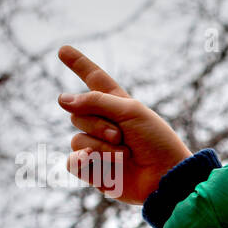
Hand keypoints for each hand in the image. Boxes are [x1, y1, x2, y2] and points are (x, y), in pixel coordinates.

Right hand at [56, 45, 192, 205]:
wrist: (166, 178)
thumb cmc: (157, 143)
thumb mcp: (131, 111)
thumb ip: (96, 101)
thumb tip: (61, 99)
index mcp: (119, 106)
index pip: (95, 80)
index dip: (79, 65)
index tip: (63, 49)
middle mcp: (105, 125)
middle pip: (78, 113)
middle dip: (98, 124)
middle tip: (121, 136)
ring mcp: (98, 148)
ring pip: (76, 139)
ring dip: (99, 146)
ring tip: (123, 155)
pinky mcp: (94, 171)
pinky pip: (72, 162)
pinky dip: (85, 162)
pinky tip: (104, 166)